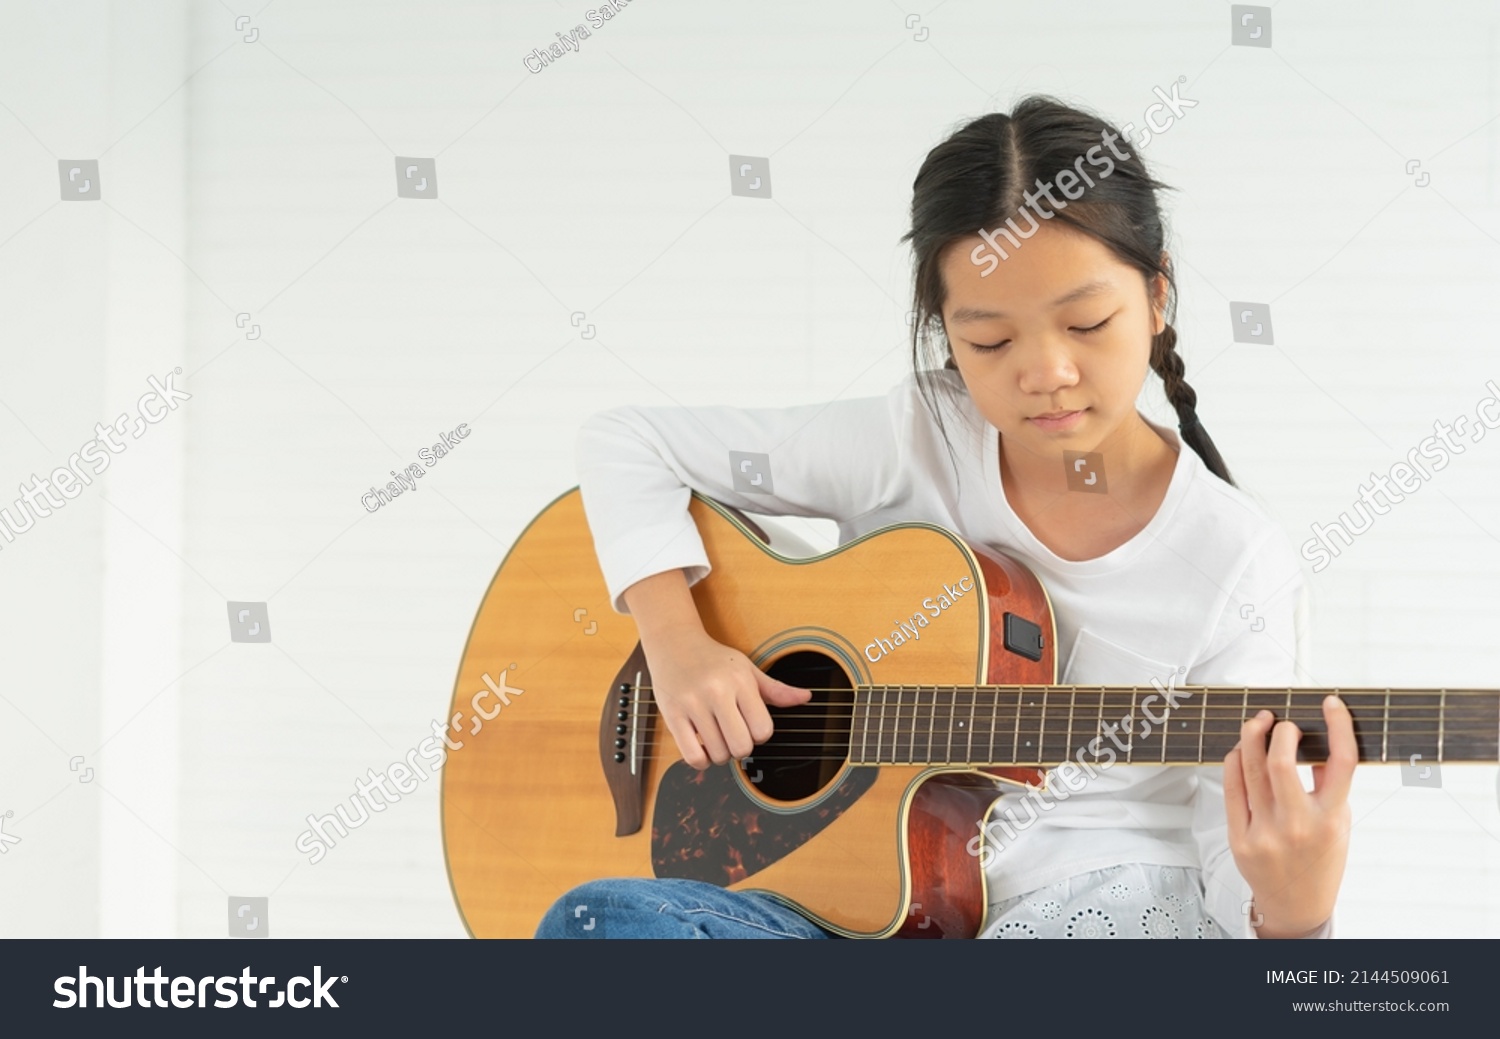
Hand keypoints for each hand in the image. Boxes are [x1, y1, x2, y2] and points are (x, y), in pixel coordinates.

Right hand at [643, 628, 810, 769]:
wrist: (674, 643)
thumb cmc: (714, 660)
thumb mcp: (746, 669)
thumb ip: (775, 689)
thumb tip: (806, 697)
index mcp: (740, 681)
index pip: (763, 730)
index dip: (759, 735)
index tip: (749, 726)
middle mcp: (717, 691)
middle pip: (741, 747)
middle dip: (740, 748)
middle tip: (732, 735)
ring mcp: (692, 704)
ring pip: (717, 754)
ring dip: (719, 754)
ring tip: (716, 737)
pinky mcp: (672, 714)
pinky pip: (692, 756)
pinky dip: (701, 761)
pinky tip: (701, 746)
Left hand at [1223, 694, 1356, 937]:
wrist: (1297, 906)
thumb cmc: (1321, 860)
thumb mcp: (1340, 824)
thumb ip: (1329, 785)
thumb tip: (1316, 740)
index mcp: (1332, 819)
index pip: (1341, 762)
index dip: (1338, 726)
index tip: (1330, 703)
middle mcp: (1298, 825)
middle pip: (1280, 762)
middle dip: (1279, 730)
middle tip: (1281, 720)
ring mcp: (1265, 832)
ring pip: (1250, 769)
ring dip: (1252, 736)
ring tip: (1257, 722)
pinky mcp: (1239, 838)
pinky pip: (1232, 788)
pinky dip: (1235, 761)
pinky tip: (1240, 750)